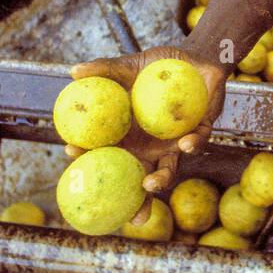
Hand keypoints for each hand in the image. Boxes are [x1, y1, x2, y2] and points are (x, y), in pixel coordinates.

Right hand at [69, 45, 227, 218]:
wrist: (193, 58)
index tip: (72, 154)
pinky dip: (191, 145)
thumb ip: (104, 69)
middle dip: (134, 202)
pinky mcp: (200, 133)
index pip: (105, 155)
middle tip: (127, 214)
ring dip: (161, 180)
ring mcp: (174, 143)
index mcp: (128, 137)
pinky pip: (196, 142)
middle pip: (137, 179)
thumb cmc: (155, 66)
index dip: (88, 159)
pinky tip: (185, 144)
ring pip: (168, 169)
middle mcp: (150, 147)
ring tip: (150, 185)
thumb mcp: (128, 65)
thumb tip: (74, 71)